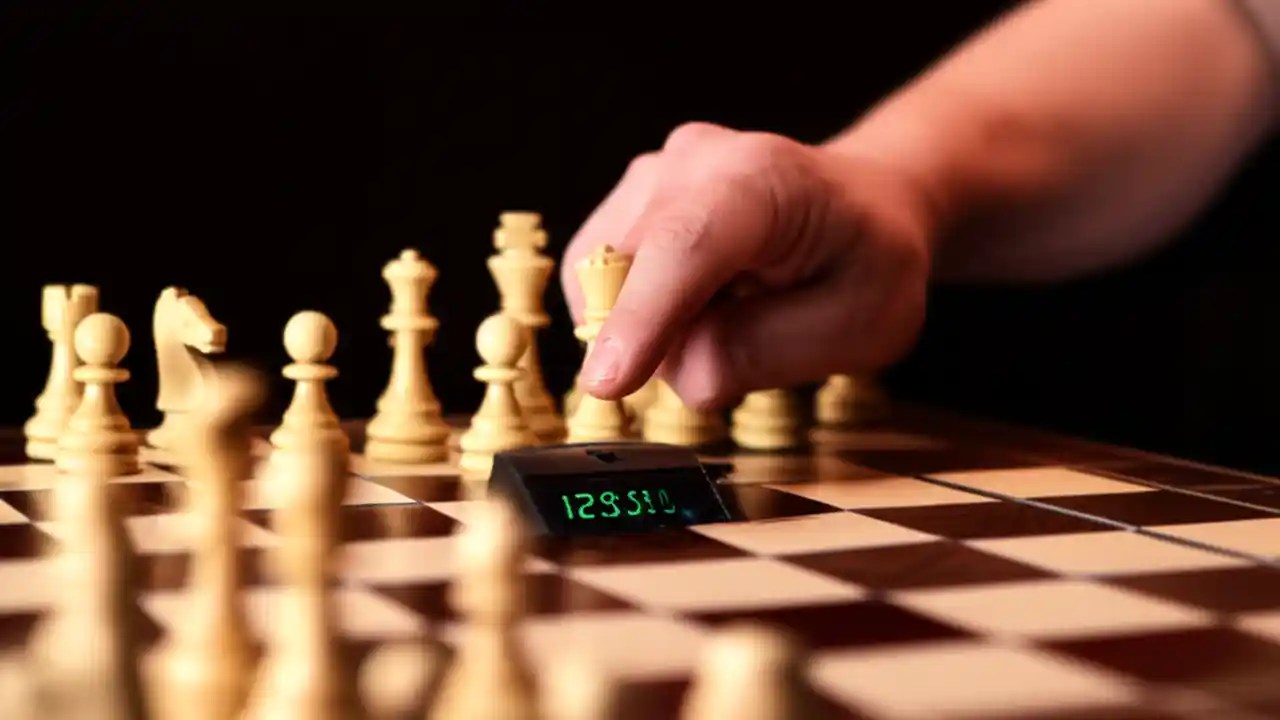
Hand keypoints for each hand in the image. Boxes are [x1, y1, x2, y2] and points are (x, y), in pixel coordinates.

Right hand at [561, 121, 935, 408]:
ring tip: (733, 314)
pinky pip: (597, 283)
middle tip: (751, 341)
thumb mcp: (856, 329)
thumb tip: (673, 370)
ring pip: (602, 285)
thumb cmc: (868, 265)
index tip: (608, 384)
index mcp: (764, 178)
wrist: (864, 206)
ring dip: (653, 330)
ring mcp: (650, 176)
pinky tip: (703, 304)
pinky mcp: (625, 203)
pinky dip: (639, 315)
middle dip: (665, 341)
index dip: (642, 315)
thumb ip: (760, 353)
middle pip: (630, 276)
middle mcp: (692, 160)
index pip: (685, 245)